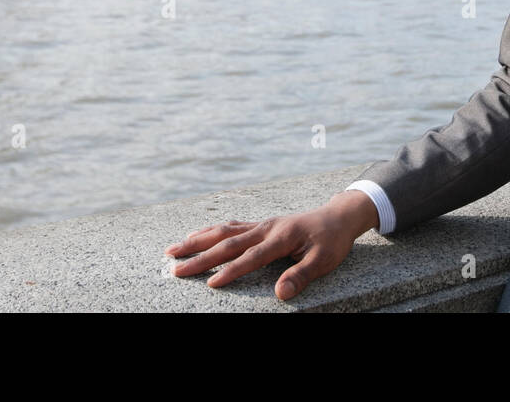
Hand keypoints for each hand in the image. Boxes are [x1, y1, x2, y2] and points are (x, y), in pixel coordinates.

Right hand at [164, 191, 378, 299]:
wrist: (337, 216)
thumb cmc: (331, 240)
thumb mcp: (324, 260)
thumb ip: (301, 276)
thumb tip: (282, 293)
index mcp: (281, 237)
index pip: (251, 257)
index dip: (231, 271)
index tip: (211, 283)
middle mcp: (266, 227)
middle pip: (228, 243)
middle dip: (200, 256)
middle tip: (176, 268)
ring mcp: (260, 224)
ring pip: (223, 231)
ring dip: (197, 240)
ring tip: (173, 250)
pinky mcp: (259, 224)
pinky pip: (230, 226)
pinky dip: (210, 231)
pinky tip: (196, 235)